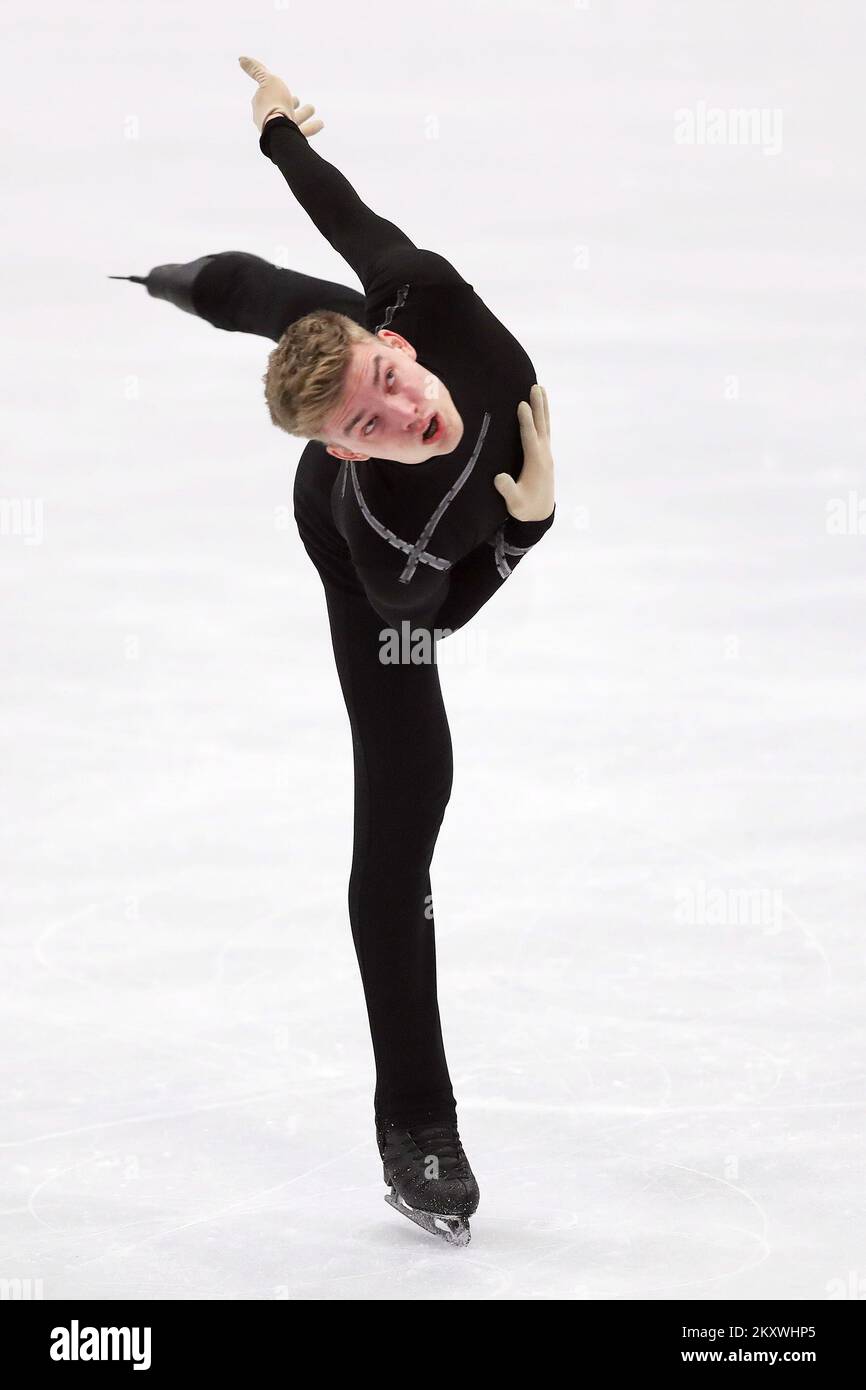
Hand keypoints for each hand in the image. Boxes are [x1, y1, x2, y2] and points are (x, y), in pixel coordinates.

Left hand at [238, 56, 323, 137]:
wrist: (282, 130)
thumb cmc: (274, 104)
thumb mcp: (267, 80)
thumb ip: (255, 70)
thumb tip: (241, 59)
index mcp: (260, 107)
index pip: (267, 96)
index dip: (275, 91)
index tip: (283, 88)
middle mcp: (267, 120)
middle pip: (280, 109)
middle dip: (290, 103)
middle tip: (298, 100)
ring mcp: (278, 131)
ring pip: (292, 121)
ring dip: (303, 115)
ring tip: (312, 109)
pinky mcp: (290, 141)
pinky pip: (302, 133)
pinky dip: (311, 127)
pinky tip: (321, 124)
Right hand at [494, 384, 553, 522]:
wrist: (541, 514)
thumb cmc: (526, 508)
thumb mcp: (515, 503)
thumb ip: (508, 490)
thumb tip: (499, 478)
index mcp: (535, 462)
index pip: (529, 437)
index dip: (526, 421)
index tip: (522, 404)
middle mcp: (543, 454)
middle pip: (541, 426)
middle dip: (538, 406)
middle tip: (536, 387)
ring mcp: (546, 453)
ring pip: (545, 425)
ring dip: (543, 407)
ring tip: (541, 389)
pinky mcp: (545, 455)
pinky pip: (544, 431)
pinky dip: (542, 417)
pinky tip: (540, 410)